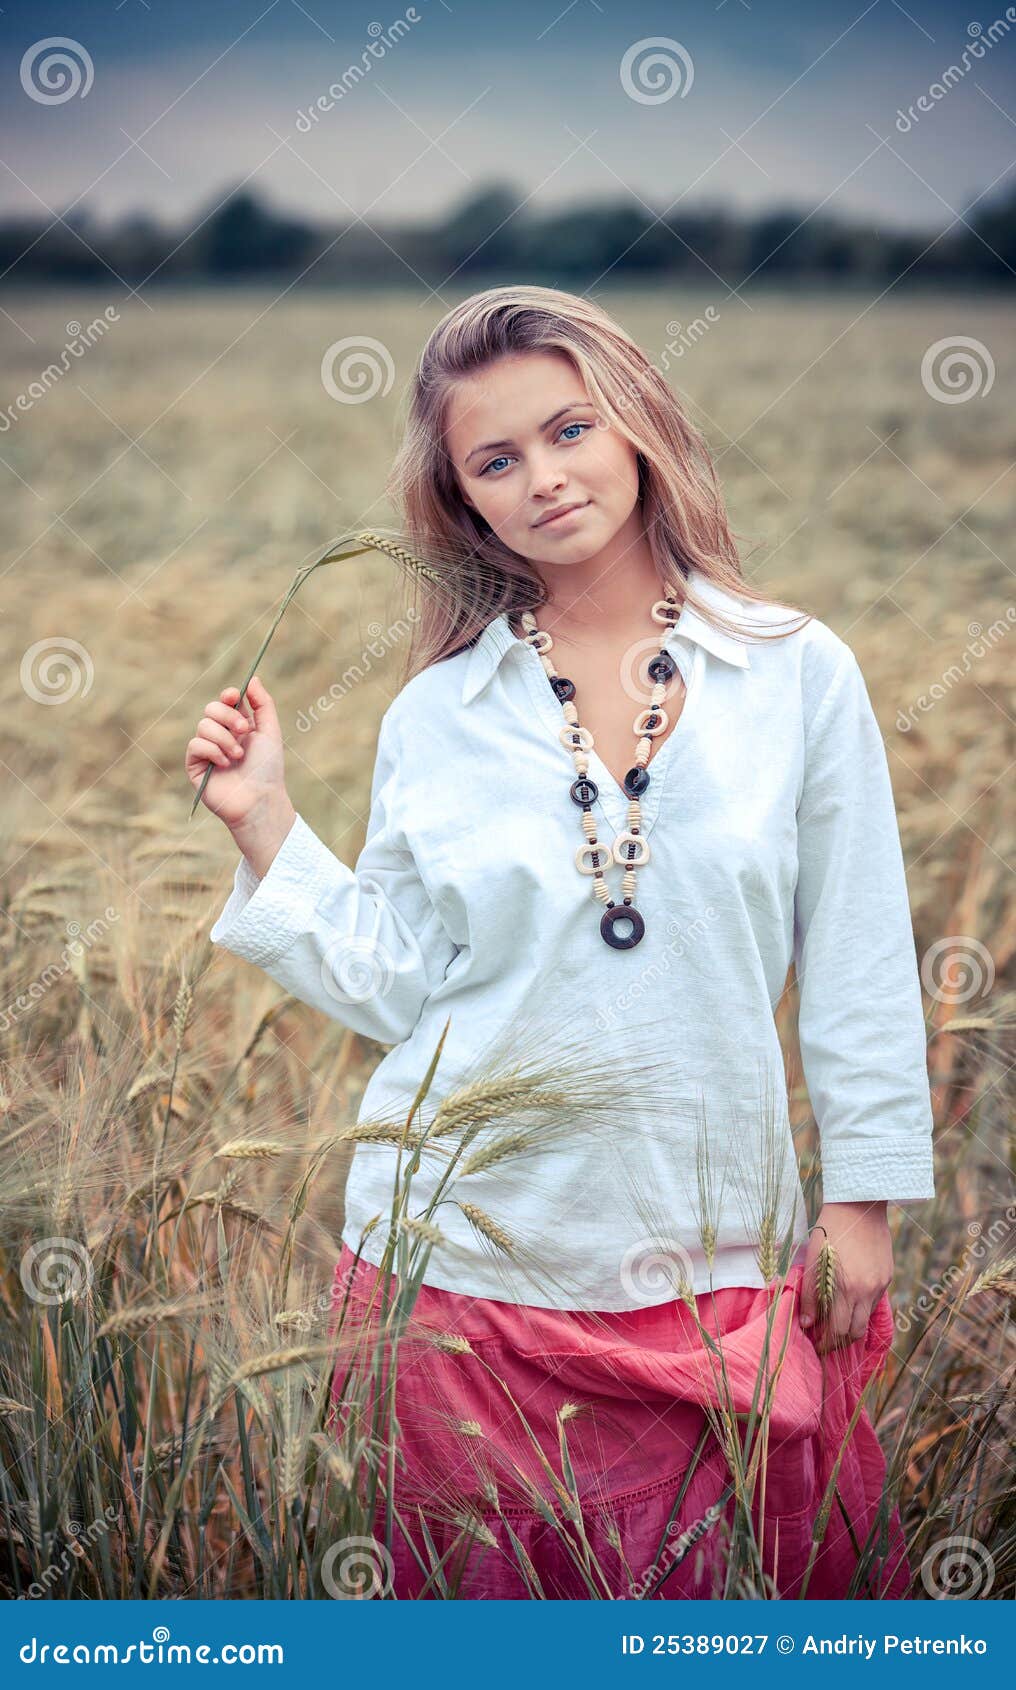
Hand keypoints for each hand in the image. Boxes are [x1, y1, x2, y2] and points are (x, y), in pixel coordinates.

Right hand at [185, 675, 287, 833]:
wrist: (259, 799)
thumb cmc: (267, 769)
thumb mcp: (270, 732)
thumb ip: (263, 704)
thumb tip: (253, 678)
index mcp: (239, 727)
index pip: (226, 702)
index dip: (228, 695)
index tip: (234, 696)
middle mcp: (222, 736)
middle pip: (212, 708)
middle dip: (228, 716)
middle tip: (243, 731)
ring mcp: (207, 750)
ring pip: (203, 725)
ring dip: (224, 739)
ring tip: (238, 756)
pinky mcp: (196, 765)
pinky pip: (195, 744)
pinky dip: (212, 751)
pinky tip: (225, 764)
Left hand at [799, 1200, 892, 1354]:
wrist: (859, 1205)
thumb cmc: (829, 1230)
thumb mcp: (812, 1261)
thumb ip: (810, 1296)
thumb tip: (807, 1324)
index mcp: (845, 1288)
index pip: (837, 1331)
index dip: (826, 1344)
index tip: (817, 1346)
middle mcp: (866, 1290)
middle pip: (855, 1332)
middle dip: (840, 1342)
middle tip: (826, 1341)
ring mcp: (880, 1284)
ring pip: (866, 1319)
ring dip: (852, 1326)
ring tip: (837, 1323)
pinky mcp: (887, 1276)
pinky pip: (874, 1301)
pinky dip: (861, 1307)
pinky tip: (849, 1301)